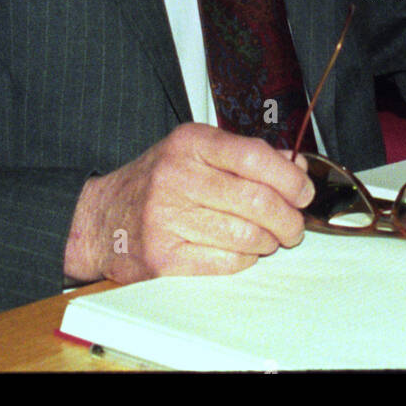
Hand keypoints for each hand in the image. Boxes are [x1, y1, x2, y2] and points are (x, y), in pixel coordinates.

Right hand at [63, 122, 314, 284]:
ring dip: (269, 242)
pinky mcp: (165, 258)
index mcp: (190, 143)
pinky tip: (242, 251)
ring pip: (247, 236)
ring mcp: (168, 218)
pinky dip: (245, 259)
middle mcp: (177, 176)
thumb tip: (296, 167)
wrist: (101, 218)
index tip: (303, 191)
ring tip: (268, 239)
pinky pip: (227, 262)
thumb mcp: (195, 152)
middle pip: (257, 201)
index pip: (255, 156)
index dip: (290, 178)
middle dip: (288, 219)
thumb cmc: (156, 182)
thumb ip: (244, 155)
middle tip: (294, 226)